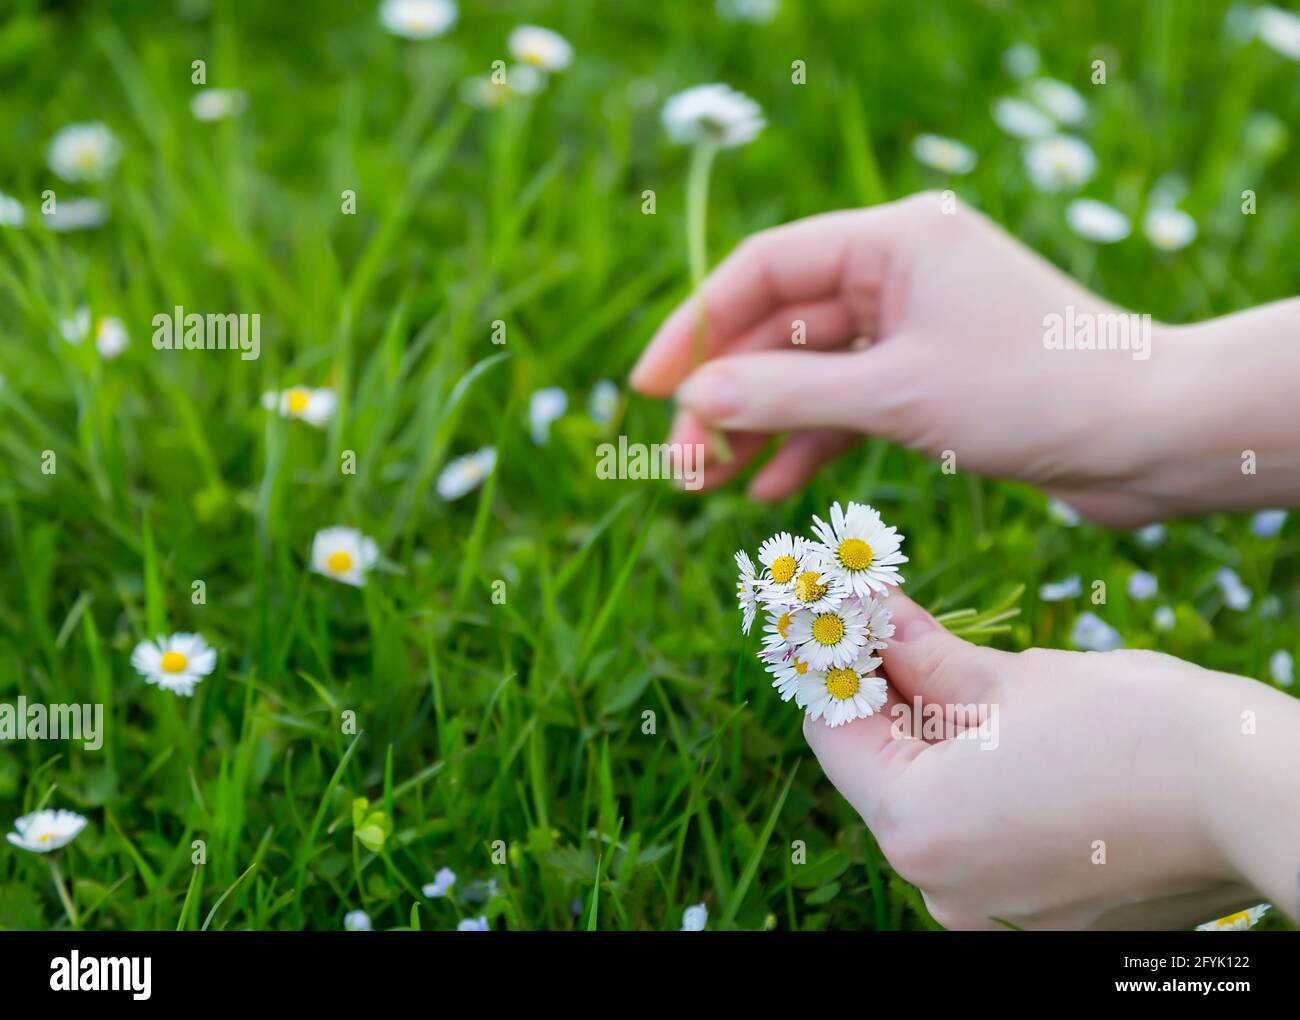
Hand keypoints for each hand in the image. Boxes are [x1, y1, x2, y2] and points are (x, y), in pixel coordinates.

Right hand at [631, 192, 1293, 525]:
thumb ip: (785, 395)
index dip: (695, 327)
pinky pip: (850, 405)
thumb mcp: (895, 394)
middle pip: (779, 327)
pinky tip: (771, 489)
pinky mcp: (932, 378)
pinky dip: (811, 444)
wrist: (1150, 440)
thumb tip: (690, 397)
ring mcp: (915, 326)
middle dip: (725, 394)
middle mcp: (900, 271)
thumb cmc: (1034, 394)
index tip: (645, 388)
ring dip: (759, 426)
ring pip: (810, 372)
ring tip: (709, 484)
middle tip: (681, 463)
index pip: (764, 268)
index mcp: (894, 238)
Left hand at [806, 590, 1299, 929]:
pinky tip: (1024, 743)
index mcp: (918, 828)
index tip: (854, 617)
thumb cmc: (1137, 730)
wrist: (1259, 799)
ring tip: (976, 683)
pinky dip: (986, 789)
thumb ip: (920, 655)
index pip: (835, 731)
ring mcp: (993, 913)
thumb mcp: (1007, 678)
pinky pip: (985, 842)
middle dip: (891, 700)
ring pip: (935, 808)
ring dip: (939, 744)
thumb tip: (873, 617)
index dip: (841, 663)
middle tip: (908, 631)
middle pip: (882, 774)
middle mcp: (942, 889)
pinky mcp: (1042, 918)